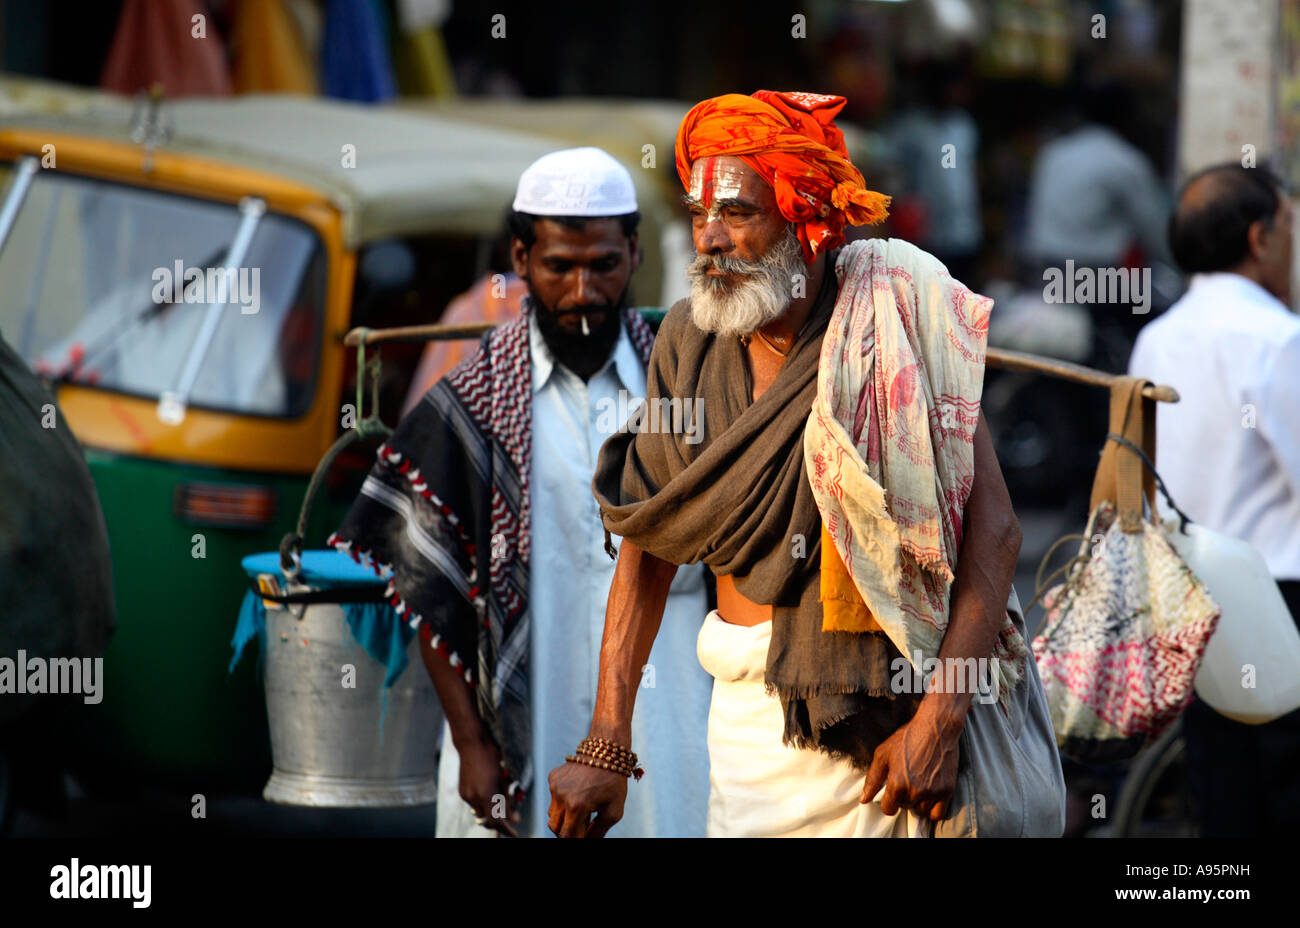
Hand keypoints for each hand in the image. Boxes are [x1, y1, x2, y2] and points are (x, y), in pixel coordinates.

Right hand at [457, 736, 519, 836]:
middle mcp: (474, 798)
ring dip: (490, 812)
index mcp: (486, 794)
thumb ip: (509, 801)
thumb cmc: (492, 757)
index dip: (506, 830)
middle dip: (498, 823)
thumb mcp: (505, 779)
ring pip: (480, 812)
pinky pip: (473, 804)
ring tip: (501, 806)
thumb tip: (515, 819)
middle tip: (509, 823)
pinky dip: (482, 804)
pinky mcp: (462, 792)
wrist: (472, 743)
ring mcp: (466, 795)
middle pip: (487, 820)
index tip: (514, 833)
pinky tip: (489, 795)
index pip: (496, 821)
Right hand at [547, 760, 626, 837]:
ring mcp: (555, 785)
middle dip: (566, 832)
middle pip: (555, 828)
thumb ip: (598, 832)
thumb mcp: (613, 811)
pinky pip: (553, 797)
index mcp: (576, 806)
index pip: (568, 835)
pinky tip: (577, 794)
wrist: (606, 750)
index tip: (583, 836)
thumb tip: (587, 840)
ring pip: (552, 814)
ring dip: (563, 818)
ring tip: (581, 811)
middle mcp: (561, 796)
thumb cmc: (613, 781)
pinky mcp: (553, 777)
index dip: (576, 839)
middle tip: (579, 830)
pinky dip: (562, 801)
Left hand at [859, 704, 961, 822]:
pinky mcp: (947, 791)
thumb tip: (864, 800)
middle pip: (905, 807)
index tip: (892, 793)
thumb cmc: (908, 737)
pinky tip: (929, 795)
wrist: (936, 727)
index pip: (888, 809)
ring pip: (921, 810)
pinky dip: (933, 808)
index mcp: (897, 783)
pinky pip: (938, 814)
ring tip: (918, 784)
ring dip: (918, 802)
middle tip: (907, 780)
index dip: (888, 802)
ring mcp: (932, 792)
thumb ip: (872, 779)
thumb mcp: (883, 754)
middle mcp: (915, 791)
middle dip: (903, 798)